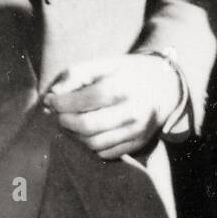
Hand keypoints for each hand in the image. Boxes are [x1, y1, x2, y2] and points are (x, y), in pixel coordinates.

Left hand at [43, 54, 180, 159]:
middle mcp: (133, 111)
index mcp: (125, 87)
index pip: (85, 100)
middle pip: (87, 125)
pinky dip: (89, 145)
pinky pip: (105, 153)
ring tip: (69, 123)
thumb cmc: (128, 73)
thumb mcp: (105, 64)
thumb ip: (77, 74)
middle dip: (64, 121)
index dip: (62, 103)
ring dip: (73, 135)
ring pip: (93, 144)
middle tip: (57, 114)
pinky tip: (85, 132)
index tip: (50, 100)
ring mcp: (137, 131)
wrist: (166, 87)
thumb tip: (53, 95)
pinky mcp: (138, 144)